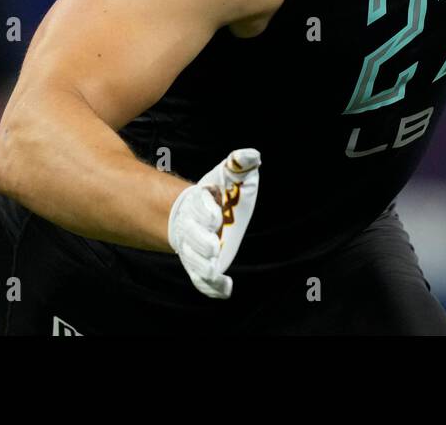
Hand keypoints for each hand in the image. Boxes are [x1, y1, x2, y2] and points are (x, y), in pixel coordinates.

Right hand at [167, 147, 260, 297]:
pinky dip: (211, 286)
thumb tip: (252, 155)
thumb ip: (240, 163)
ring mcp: (196, 249)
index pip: (200, 207)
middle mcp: (194, 228)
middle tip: (212, 245)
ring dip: (202, 265)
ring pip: (194, 260)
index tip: (216, 214)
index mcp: (199, 204)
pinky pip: (202, 280)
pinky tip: (226, 290)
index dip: (206, 211)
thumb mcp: (230, 176)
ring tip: (214, 269)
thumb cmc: (219, 193)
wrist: (200, 213)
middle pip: (193, 236)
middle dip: (201, 241)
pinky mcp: (201, 266)